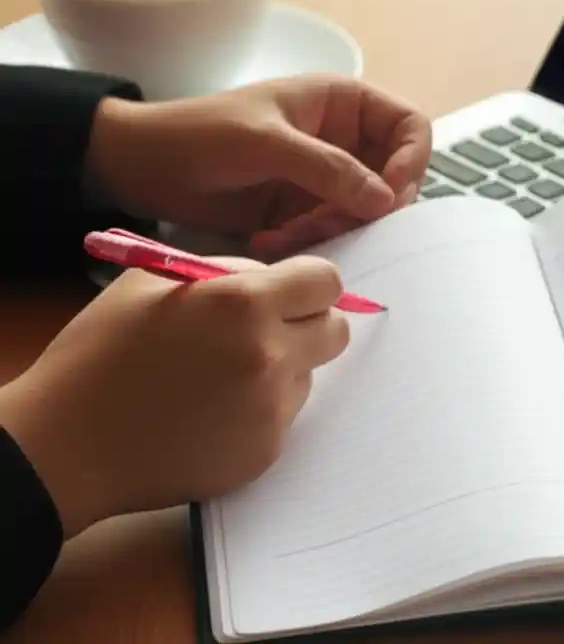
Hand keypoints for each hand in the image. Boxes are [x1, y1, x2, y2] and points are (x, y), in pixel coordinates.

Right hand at [0, 257, 349, 536]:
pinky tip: (210, 412)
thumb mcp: (152, 282)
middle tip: (266, 332)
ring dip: (282, 370)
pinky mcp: (266, 451)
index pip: (326, 282)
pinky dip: (260, 410)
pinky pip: (285, 416)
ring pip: (309, 374)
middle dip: (308, 326)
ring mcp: (272, 408)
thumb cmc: (99, 353)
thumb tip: (273, 278)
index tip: (291, 294)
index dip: (309, 286)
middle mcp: (270, 354)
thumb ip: (224, 272)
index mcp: (244, 302)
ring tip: (218, 378)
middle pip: (336, 331)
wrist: (68, 444)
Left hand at [85, 74, 430, 258]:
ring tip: (288, 234)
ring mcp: (327, 178)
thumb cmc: (199, 134)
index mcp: (343, 104)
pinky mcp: (306, 212)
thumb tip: (387, 200)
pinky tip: (271, 240)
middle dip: (370, 207)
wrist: (140, 166)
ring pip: (367, 213)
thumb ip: (328, 169)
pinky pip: (336, 234)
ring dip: (337, 230)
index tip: (388, 198)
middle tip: (332, 224)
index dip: (411, 162)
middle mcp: (344, 140)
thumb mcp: (265, 143)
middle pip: (396, 178)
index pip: (410, 128)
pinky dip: (312, 244)